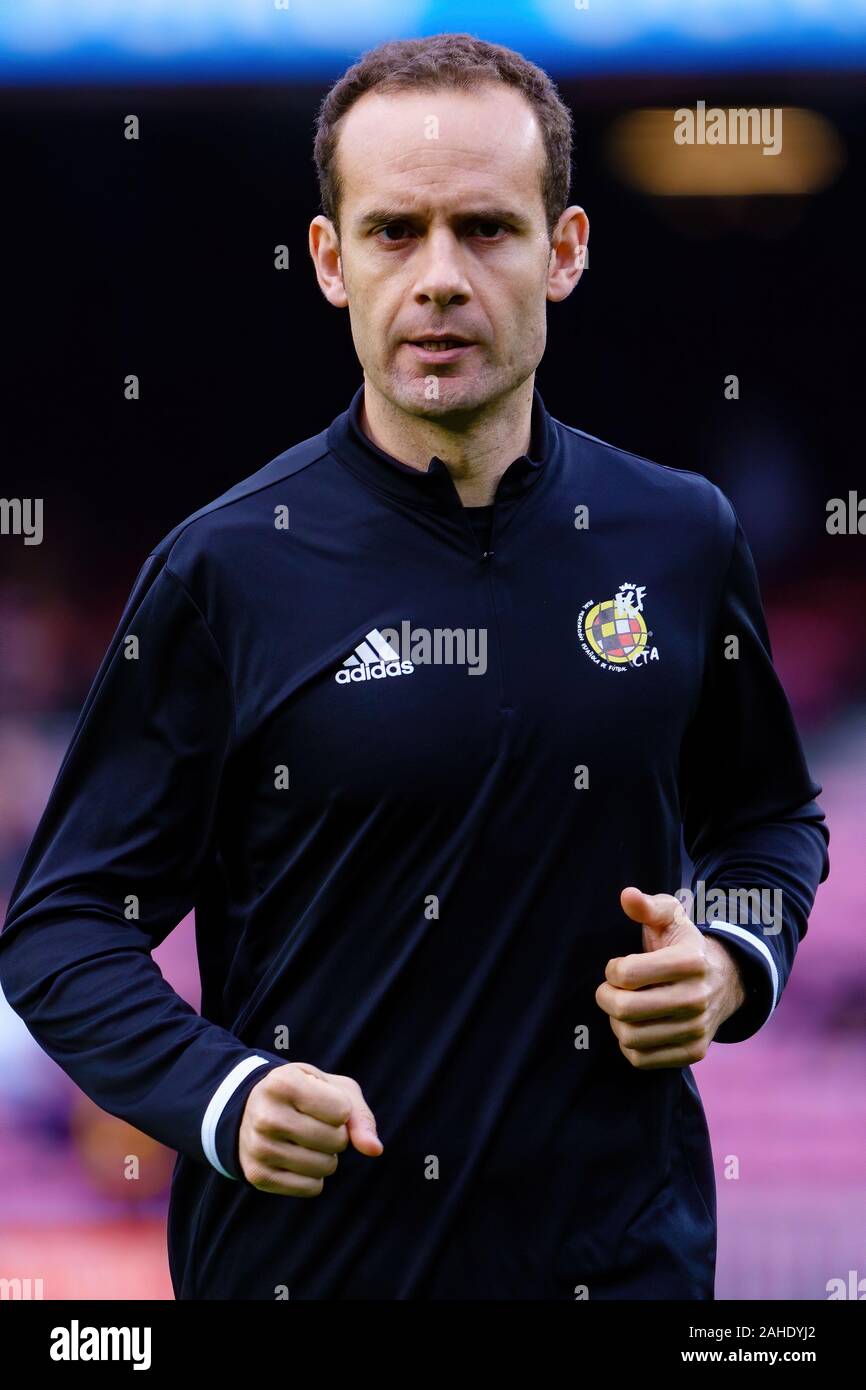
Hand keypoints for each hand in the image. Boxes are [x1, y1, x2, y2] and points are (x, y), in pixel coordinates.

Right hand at [239, 1060, 382, 1194]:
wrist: (255, 1108)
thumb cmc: (305, 1094)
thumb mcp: (334, 1088)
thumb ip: (360, 1116)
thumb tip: (375, 1149)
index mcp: (283, 1083)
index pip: (341, 1111)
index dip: (342, 1109)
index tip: (325, 1102)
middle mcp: (265, 1115)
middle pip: (335, 1141)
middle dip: (338, 1136)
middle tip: (318, 1124)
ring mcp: (258, 1147)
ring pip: (324, 1168)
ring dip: (327, 1158)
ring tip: (307, 1141)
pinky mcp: (257, 1175)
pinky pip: (310, 1188)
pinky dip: (315, 1177)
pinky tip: (297, 1159)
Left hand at [595, 887, 746, 1069]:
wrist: (724, 979)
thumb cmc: (684, 944)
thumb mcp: (671, 916)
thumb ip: (648, 906)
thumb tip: (627, 896)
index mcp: (690, 961)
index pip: (626, 974)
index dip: (612, 969)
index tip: (618, 967)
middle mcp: (697, 997)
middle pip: (624, 1009)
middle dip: (606, 997)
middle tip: (610, 990)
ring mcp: (697, 1028)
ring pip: (630, 1037)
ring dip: (616, 1022)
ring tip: (624, 1007)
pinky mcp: (694, 1052)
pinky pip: (642, 1059)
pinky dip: (630, 1045)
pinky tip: (636, 1025)